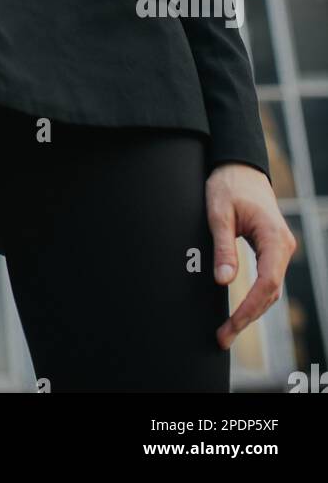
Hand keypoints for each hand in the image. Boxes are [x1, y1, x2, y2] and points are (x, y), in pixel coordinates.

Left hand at [206, 163, 295, 349]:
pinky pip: (268, 280)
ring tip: (227, 331)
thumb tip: (224, 282)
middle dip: (248, 317)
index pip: (267, 283)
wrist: (240, 165)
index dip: (250, 308)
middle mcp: (284, 246)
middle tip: (222, 337)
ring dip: (252, 311)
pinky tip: (240, 312)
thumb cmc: (228, 184)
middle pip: (271, 292)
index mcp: (274, 237)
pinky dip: (255, 298)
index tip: (231, 325)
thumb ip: (223, 247)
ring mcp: (281, 249)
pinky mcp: (273, 249)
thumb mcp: (218, 213)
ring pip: (271, 289)